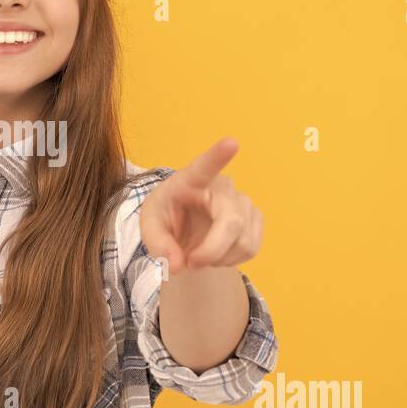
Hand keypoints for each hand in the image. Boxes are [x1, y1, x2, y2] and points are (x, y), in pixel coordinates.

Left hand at [139, 137, 262, 276]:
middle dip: (212, 251)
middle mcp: (222, 186)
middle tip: (191, 263)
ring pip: (243, 241)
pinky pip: (250, 248)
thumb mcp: (150, 227)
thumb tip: (177, 265)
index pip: (206, 166)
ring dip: (218, 259)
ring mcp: (244, 201)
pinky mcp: (256, 219)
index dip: (219, 155)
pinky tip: (217, 253)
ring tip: (200, 253)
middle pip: (232, 222)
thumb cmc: (167, 217)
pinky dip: (230, 260)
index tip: (232, 142)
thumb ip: (157, 244)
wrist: (185, 227)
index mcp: (191, 180)